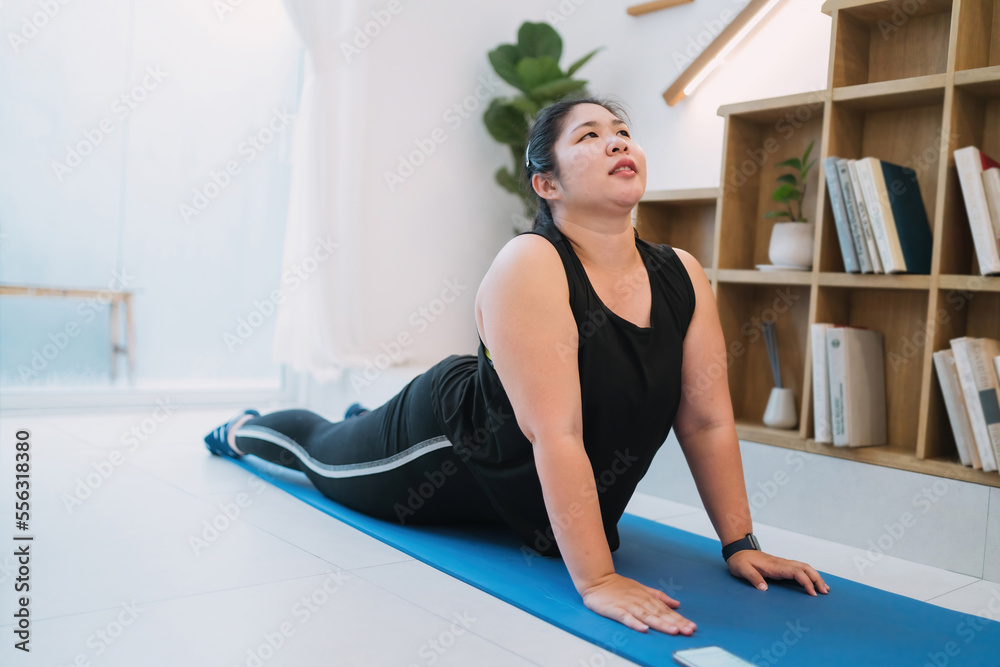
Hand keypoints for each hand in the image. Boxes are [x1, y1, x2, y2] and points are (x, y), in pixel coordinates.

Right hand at [580, 573, 696, 634]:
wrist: (597, 580)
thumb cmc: (619, 586)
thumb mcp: (642, 588)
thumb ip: (659, 596)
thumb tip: (676, 604)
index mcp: (647, 597)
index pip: (666, 610)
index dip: (680, 619)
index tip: (692, 627)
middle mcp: (640, 601)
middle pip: (660, 614)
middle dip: (675, 623)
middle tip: (689, 631)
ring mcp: (628, 605)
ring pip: (647, 616)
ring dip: (661, 624)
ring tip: (673, 631)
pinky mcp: (616, 610)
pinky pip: (627, 618)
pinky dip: (635, 623)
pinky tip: (644, 629)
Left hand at [726, 550, 829, 595]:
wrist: (738, 551)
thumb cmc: (740, 561)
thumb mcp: (742, 569)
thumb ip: (753, 578)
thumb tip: (764, 588)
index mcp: (774, 565)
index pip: (796, 572)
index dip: (806, 582)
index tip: (812, 593)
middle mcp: (781, 563)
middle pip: (804, 568)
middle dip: (816, 579)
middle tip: (825, 592)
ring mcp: (783, 564)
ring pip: (804, 567)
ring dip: (815, 576)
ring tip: (825, 588)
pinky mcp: (782, 566)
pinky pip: (799, 569)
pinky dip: (809, 575)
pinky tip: (813, 582)